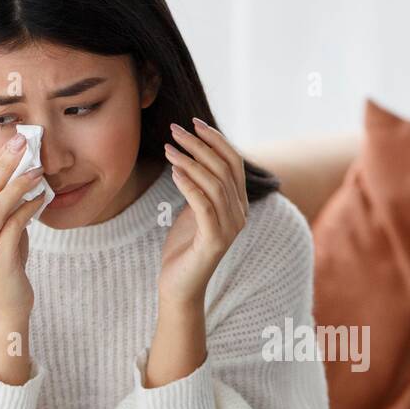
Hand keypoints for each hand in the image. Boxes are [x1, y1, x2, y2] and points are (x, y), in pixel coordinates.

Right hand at [0, 134, 44, 317]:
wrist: (4, 306)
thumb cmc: (5, 264)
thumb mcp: (0, 231)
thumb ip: (2, 207)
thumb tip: (19, 173)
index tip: (14, 142)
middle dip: (4, 163)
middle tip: (23, 142)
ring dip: (17, 184)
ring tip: (36, 169)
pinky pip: (13, 226)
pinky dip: (28, 209)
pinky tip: (41, 197)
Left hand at [160, 118, 247, 306]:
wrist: (179, 285)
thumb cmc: (184, 247)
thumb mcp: (194, 208)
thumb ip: (200, 186)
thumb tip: (192, 154)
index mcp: (238, 204)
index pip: (234, 162)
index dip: (216, 140)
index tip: (193, 123)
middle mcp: (240, 214)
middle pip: (225, 169)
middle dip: (199, 145)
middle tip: (175, 129)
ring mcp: (230, 229)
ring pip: (215, 184)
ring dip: (190, 161)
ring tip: (169, 148)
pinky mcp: (214, 241)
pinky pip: (204, 205)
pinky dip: (189, 185)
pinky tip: (173, 171)